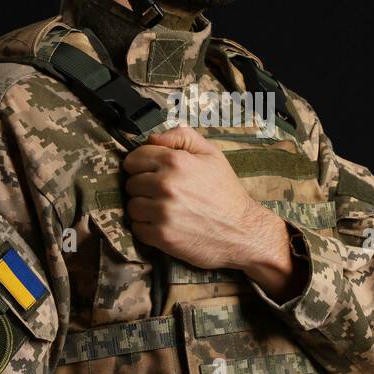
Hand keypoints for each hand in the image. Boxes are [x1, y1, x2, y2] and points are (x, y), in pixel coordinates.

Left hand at [122, 124, 305, 297]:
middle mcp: (165, 184)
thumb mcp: (212, 154)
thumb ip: (182, 137)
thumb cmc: (226, 192)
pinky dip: (147, 228)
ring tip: (164, 210)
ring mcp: (162, 211)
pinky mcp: (161, 235)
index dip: (142, 166)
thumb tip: (153, 138)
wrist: (243, 231)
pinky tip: (165, 225)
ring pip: (132, 206)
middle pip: (131, 183)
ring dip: (144, 208)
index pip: (134, 159)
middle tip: (163, 194)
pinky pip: (137, 228)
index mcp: (175, 161)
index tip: (152, 173)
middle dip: (143, 188)